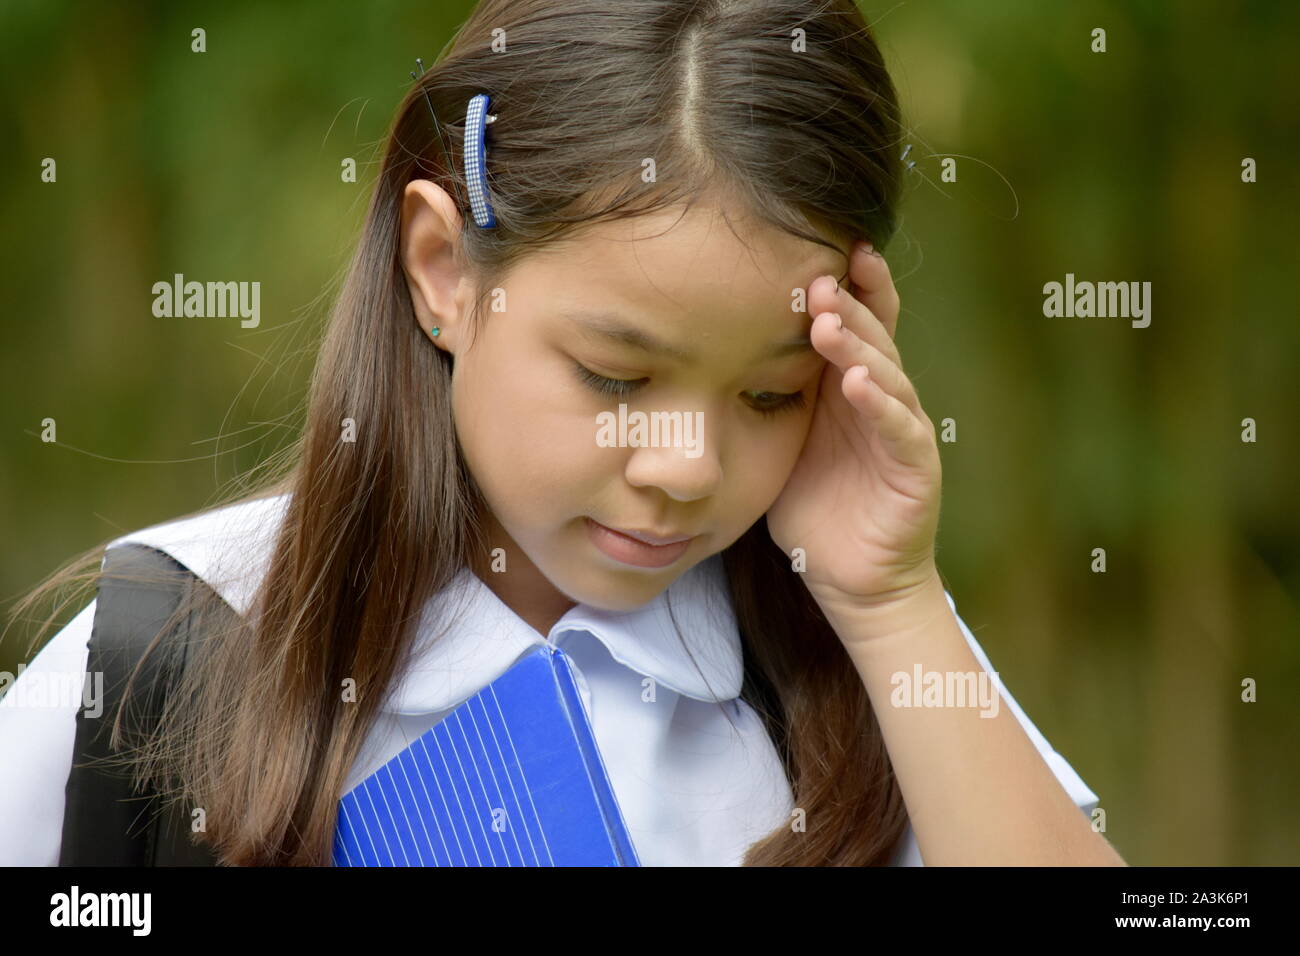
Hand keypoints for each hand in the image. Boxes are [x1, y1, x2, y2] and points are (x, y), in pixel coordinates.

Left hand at [765, 241, 943, 619]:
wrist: (854, 580)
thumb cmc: (816, 510)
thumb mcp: (783, 444)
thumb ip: (765, 400)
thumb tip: (706, 356)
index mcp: (848, 391)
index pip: (855, 327)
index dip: (845, 289)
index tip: (819, 251)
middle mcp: (881, 401)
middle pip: (873, 338)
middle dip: (848, 305)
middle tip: (818, 278)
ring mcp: (902, 431)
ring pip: (887, 374)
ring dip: (859, 346)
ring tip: (830, 321)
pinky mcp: (916, 467)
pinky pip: (900, 429)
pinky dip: (881, 404)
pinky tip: (859, 382)